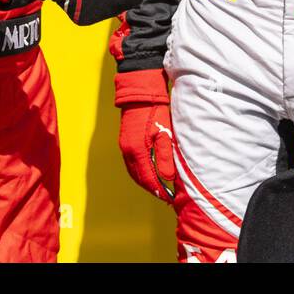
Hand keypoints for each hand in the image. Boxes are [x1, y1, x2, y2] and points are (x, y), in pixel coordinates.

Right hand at [114, 70, 175, 200]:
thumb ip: (165, 158)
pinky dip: (140, 172)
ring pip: (134, 172)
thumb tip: (168, 178)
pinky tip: (149, 173)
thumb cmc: (155, 112)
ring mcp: (124, 147)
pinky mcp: (124, 142)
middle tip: (165, 196)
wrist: (140, 94)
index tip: (169, 199)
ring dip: (145, 182)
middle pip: (139, 179)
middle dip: (152, 189)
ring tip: (158, 187)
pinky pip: (131, 164)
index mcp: (138, 151)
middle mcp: (128, 152)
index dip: (159, 190)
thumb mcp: (165, 134)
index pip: (148, 179)